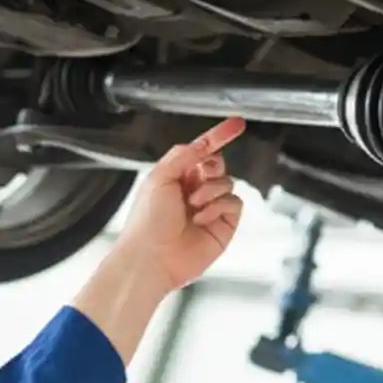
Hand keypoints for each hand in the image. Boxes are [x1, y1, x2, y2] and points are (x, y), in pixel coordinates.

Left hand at [110, 117, 246, 291]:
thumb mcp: (159, 177)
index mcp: (176, 176)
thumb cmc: (146, 222)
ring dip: (211, 189)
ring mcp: (209, 208)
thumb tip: (204, 144)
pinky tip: (202, 217)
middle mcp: (193, 190)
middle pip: (218, 164)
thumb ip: (184, 155)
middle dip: (211, 167)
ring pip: (228, 182)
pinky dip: (219, 206)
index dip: (219, 135)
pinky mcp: (223, 225)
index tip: (236, 124)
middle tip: (199, 176)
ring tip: (193, 205)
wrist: (152, 258)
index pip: (202, 150)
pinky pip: (235, 203)